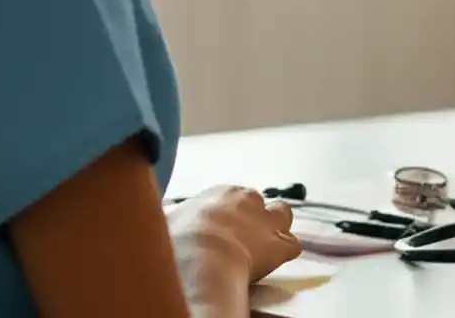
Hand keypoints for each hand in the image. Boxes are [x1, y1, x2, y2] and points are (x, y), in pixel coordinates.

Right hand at [167, 186, 302, 317]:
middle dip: (252, 218)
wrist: (201, 257)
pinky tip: (274, 261)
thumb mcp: (167, 221)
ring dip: (276, 227)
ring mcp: (268, 221)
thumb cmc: (178, 238)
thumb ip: (174, 217)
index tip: (220, 227)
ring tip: (263, 244)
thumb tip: (162, 216)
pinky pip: (292, 245)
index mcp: (221, 192)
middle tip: (239, 239)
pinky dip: (285, 252)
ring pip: (283, 214)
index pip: (232, 197)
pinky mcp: (280, 244)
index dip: (229, 213)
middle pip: (257, 203)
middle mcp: (249, 200)